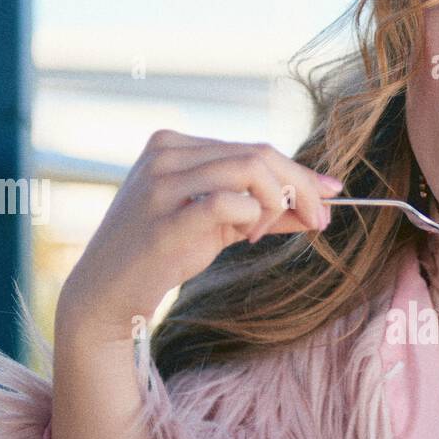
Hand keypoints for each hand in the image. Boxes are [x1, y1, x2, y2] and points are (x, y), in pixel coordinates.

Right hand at [55, 129, 343, 341]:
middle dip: (301, 186)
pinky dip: (254, 218)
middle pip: (258, 154)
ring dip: (278, 203)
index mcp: (175, 144)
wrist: (107, 294)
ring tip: (263, 235)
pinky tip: (248, 237)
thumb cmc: (162, 256)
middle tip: (321, 220)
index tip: (330, 194)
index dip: (299, 171)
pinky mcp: (165, 217)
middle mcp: (166, 153)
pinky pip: (230, 202)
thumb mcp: (218, 226)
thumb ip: (263, 211)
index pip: (252, 148)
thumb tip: (316, 207)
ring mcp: (161, 181)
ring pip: (250, 170)